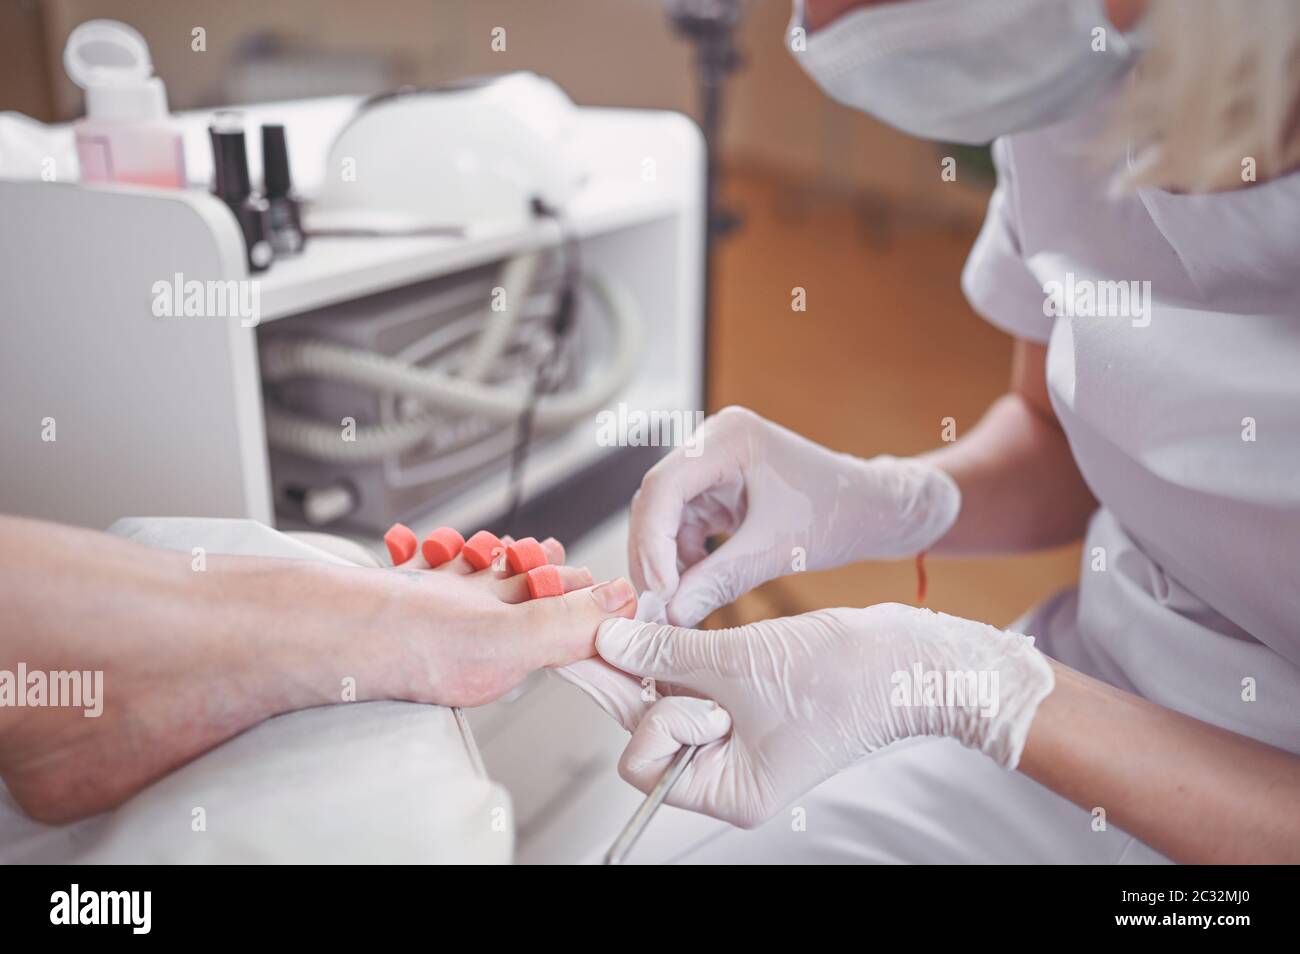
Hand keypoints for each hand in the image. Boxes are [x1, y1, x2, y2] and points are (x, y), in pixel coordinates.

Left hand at [569, 602, 1052, 828]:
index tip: (610, 655)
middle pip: (650, 728)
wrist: (908, 659)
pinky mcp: (748, 705)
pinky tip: (655, 624)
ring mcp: (738, 738)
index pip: (647, 759)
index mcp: (730, 790)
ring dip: (652, 663)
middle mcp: (729, 773)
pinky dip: (678, 657)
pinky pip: (695, 684)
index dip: (638, 711)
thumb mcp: (741, 663)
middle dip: (628, 681)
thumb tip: (609, 640)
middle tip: (586, 630)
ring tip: (633, 619)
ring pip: (668, 701)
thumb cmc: (842, 678)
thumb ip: (666, 655)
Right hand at [628, 406, 959, 624]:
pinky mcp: (716, 490)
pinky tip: (693, 590)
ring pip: (664, 519)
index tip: (658, 591)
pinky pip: (682, 527)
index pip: (665, 487)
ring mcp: (712, 465)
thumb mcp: (778, 549)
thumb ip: (720, 580)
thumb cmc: (839, 513)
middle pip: (656, 502)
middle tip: (654, 608)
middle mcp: (712, 443)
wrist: (873, 509)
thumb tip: (671, 616)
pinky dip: (683, 561)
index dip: (652, 541)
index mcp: (728, 438)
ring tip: (676, 606)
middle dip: (652, 556)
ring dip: (666, 563)